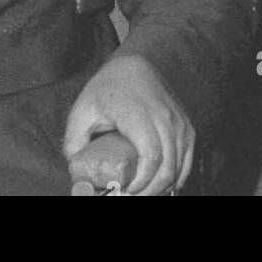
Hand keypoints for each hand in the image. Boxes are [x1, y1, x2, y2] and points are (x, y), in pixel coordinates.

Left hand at [63, 54, 193, 195]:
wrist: (134, 64)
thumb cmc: (106, 89)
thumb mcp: (82, 110)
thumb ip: (74, 141)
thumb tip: (76, 172)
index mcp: (138, 112)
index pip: (150, 155)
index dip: (141, 182)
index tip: (124, 191)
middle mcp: (163, 116)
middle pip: (167, 166)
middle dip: (150, 191)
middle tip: (130, 196)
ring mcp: (178, 119)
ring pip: (180, 164)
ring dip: (163, 186)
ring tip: (142, 192)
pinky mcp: (185, 124)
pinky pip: (188, 156)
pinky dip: (178, 175)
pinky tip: (164, 185)